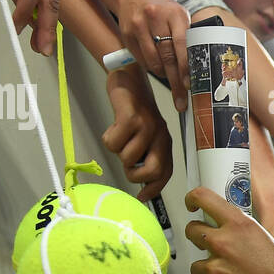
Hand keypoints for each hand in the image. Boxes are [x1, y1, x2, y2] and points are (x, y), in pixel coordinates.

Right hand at [104, 64, 172, 201]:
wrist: (128, 76)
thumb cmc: (135, 109)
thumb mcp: (146, 133)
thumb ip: (146, 154)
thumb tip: (140, 181)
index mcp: (165, 141)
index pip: (165, 173)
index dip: (154, 189)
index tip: (142, 197)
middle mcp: (159, 135)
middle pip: (152, 171)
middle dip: (135, 175)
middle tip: (125, 164)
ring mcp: (146, 126)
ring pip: (127, 157)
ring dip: (118, 152)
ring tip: (119, 137)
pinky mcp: (130, 117)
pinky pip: (113, 142)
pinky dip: (108, 138)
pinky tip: (112, 127)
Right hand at [116, 0, 191, 112]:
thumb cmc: (163, 10)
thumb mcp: (179, 16)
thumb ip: (188, 37)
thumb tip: (199, 69)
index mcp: (175, 13)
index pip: (182, 44)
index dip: (185, 68)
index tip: (190, 85)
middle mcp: (156, 18)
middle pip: (167, 57)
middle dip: (176, 82)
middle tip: (182, 100)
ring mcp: (139, 26)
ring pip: (153, 62)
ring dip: (164, 75)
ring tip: (171, 79)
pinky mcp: (127, 35)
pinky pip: (142, 60)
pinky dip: (152, 68)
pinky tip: (158, 68)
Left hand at [185, 187, 273, 273]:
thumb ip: (252, 239)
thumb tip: (244, 241)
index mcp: (241, 225)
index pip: (204, 199)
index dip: (193, 199)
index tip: (192, 204)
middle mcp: (224, 243)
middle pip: (192, 231)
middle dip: (199, 237)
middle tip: (210, 246)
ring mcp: (215, 269)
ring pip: (196, 265)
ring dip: (208, 270)